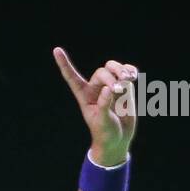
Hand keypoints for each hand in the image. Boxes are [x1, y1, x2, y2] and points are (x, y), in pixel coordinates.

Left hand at [53, 47, 138, 164]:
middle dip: (111, 77)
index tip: (56, 50)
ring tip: (129, 78)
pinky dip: (131, 70)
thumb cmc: (105, 134)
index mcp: (85, 96)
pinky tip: (133, 75)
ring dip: (122, 70)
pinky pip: (127, 72)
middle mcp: (96, 89)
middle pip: (102, 72)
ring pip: (114, 68)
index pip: (72, 78)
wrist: (118, 140)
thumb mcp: (102, 122)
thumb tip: (109, 89)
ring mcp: (110, 87)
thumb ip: (104, 105)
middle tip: (118, 89)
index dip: (64, 65)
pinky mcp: (124, 88)